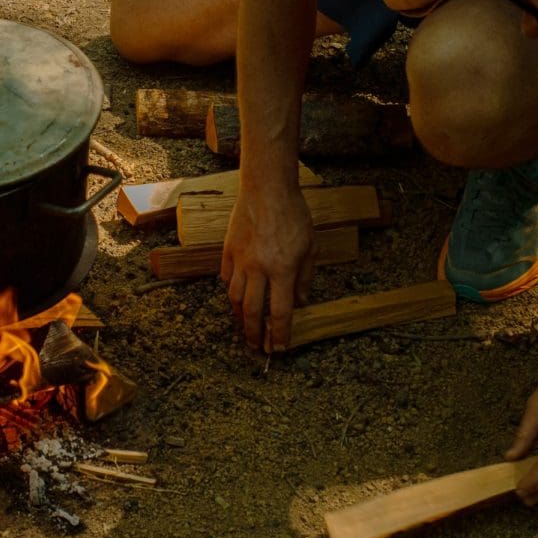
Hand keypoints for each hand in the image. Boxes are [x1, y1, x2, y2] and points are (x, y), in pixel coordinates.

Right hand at [221, 185, 314, 351]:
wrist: (267, 189)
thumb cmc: (293, 215)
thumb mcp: (310, 247)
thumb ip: (304, 278)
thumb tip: (299, 302)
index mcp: (282, 270)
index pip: (280, 313)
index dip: (280, 335)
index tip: (279, 348)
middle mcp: (258, 269)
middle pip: (253, 312)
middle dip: (255, 334)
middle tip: (257, 347)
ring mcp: (240, 260)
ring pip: (235, 298)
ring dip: (240, 317)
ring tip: (245, 327)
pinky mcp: (228, 250)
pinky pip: (227, 277)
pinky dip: (231, 291)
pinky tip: (236, 297)